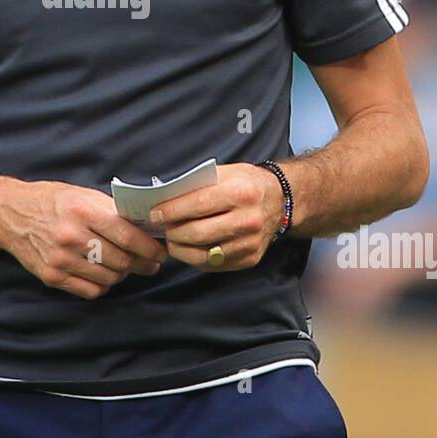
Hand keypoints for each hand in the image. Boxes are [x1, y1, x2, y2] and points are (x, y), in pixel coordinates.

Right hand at [0, 180, 166, 298]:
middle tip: (151, 264)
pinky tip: (103, 274)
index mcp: (82, 211)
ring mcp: (60, 259)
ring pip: (108, 278)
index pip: (126, 236)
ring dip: (122, 275)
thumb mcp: (83, 195)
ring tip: (125, 266)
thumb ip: (112, 212)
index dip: (149, 248)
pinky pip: (90, 290)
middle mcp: (71, 236)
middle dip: (142, 264)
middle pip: (120, 260)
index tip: (161, 253)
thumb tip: (145, 228)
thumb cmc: (52, 201)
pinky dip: (102, 285)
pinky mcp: (51, 276)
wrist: (10, 214)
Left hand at [151, 163, 284, 270]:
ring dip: (181, 249)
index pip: (198, 205)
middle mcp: (248, 220)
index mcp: (241, 192)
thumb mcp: (226, 173)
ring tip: (173, 240)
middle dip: (173, 233)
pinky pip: (214, 264)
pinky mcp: (250, 259)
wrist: (281, 200)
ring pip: (204, 255)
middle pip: (198, 233)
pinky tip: (189, 248)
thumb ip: (198, 184)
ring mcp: (250, 243)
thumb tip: (165, 198)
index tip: (155, 213)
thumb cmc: (247, 183)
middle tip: (162, 228)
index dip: (172, 211)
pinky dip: (196, 258)